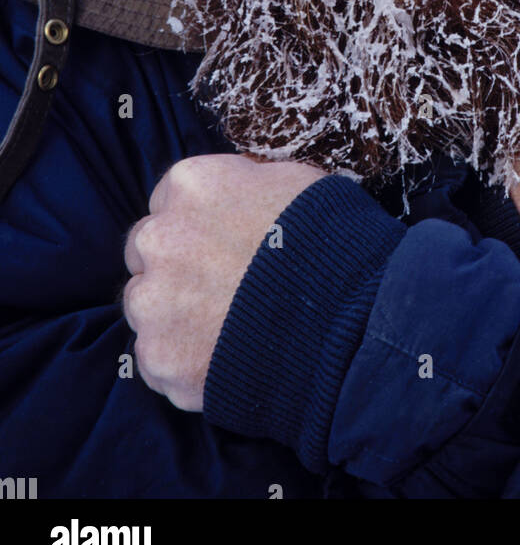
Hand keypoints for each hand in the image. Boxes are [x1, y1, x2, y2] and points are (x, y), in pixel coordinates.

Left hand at [123, 154, 325, 409]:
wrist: (348, 318)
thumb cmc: (331, 240)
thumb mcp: (291, 181)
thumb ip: (244, 185)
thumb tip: (235, 198)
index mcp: (190, 185)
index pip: (168, 203)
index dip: (198, 226)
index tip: (221, 245)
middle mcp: (158, 237)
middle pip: (146, 253)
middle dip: (176, 268)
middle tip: (220, 289)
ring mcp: (153, 302)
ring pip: (146, 307)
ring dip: (174, 316)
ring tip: (226, 330)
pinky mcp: (159, 359)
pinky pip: (157, 360)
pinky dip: (183, 363)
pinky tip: (222, 361)